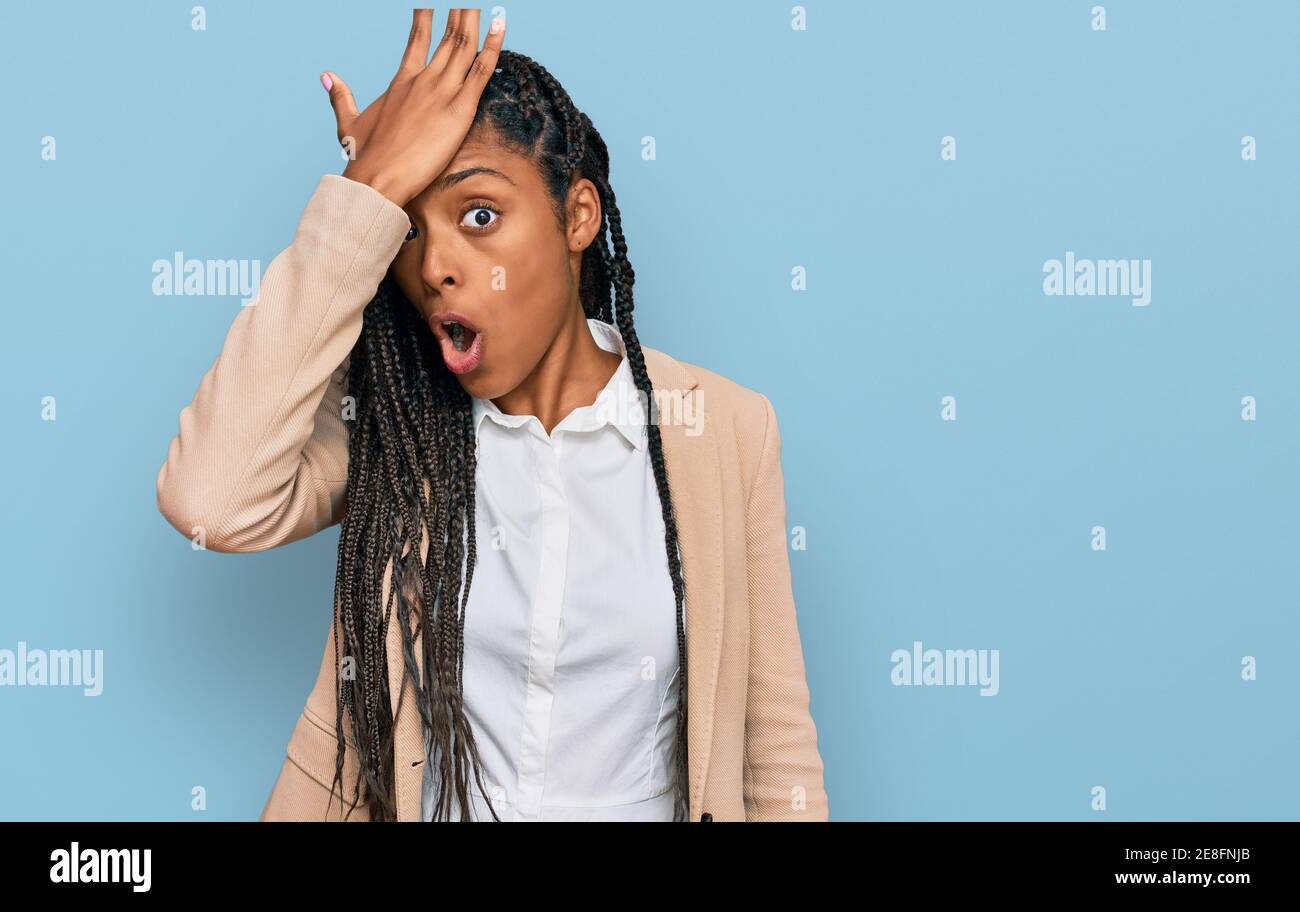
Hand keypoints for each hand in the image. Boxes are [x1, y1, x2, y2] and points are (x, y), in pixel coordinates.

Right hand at [322, 8, 505, 206]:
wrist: (376, 179)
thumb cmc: (364, 158)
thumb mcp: (349, 122)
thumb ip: (340, 96)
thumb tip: (325, 76)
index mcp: (401, 83)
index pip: (417, 40)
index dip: (426, 18)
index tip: (431, 3)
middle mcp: (422, 81)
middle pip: (447, 38)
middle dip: (458, 14)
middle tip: (464, 0)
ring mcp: (441, 93)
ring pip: (464, 45)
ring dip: (474, 19)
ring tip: (477, 1)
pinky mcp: (459, 110)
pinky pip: (481, 71)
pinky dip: (493, 46)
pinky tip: (499, 22)